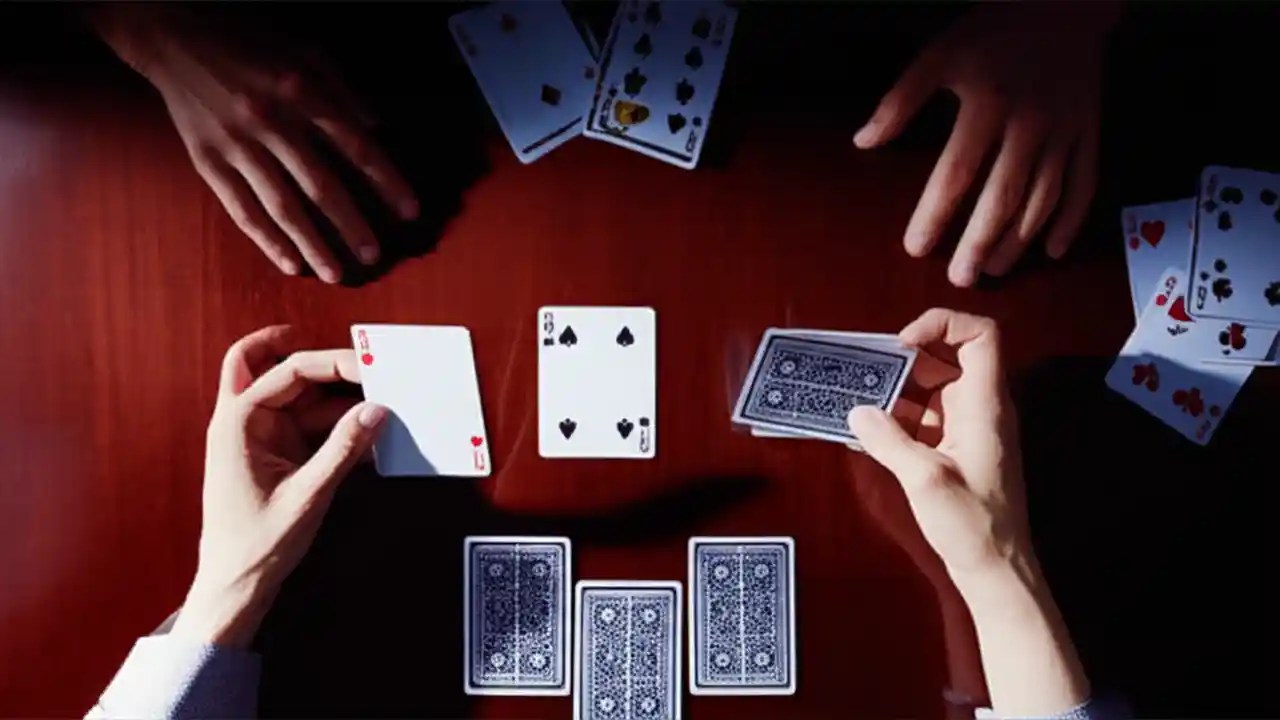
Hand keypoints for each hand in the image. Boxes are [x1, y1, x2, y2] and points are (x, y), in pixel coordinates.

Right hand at [93, 6, 418, 281]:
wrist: (174, 38)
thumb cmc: (250, 44)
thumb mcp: (305, 51)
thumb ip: (344, 90)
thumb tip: (378, 130)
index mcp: (300, 91)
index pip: (355, 146)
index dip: (386, 181)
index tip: (410, 211)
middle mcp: (270, 121)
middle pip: (320, 185)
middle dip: (351, 226)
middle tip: (375, 257)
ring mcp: (236, 145)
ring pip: (281, 206)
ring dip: (312, 245)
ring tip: (336, 274)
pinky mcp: (208, 162)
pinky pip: (241, 209)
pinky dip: (267, 240)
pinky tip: (290, 264)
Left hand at [172, 326, 385, 646]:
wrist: (235, 585)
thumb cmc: (255, 544)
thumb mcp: (307, 496)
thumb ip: (343, 450)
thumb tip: (375, 411)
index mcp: (239, 422)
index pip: (291, 370)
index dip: (334, 363)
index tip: (372, 369)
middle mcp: (246, 420)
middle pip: (284, 367)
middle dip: (325, 363)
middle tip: (366, 364)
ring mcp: (263, 436)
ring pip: (300, 395)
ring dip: (337, 397)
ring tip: (377, 403)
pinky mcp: (280, 453)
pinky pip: (310, 424)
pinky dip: (336, 423)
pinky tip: (364, 431)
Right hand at [850, 310, 1090, 714]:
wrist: (995, 570)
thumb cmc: (971, 522)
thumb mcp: (925, 479)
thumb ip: (888, 441)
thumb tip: (856, 410)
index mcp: (984, 404)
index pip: (980, 336)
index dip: (943, 324)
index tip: (902, 344)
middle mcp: (979, 408)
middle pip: (949, 357)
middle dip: (906, 358)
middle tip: (866, 372)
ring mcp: (967, 430)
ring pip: (932, 389)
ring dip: (895, 390)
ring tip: (856, 399)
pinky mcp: (953, 451)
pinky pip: (923, 419)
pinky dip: (895, 420)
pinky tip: (863, 434)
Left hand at [854, 4, 1115, 286]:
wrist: (1064, 5)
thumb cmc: (993, 33)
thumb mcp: (939, 56)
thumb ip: (900, 101)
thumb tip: (863, 142)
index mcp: (988, 106)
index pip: (956, 173)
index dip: (935, 215)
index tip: (916, 248)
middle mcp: (1029, 126)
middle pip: (1002, 198)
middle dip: (980, 244)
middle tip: (961, 278)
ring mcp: (1064, 132)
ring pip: (1043, 199)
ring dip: (1019, 240)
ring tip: (996, 270)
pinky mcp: (1088, 133)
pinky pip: (1084, 185)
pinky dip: (1071, 221)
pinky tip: (1053, 250)